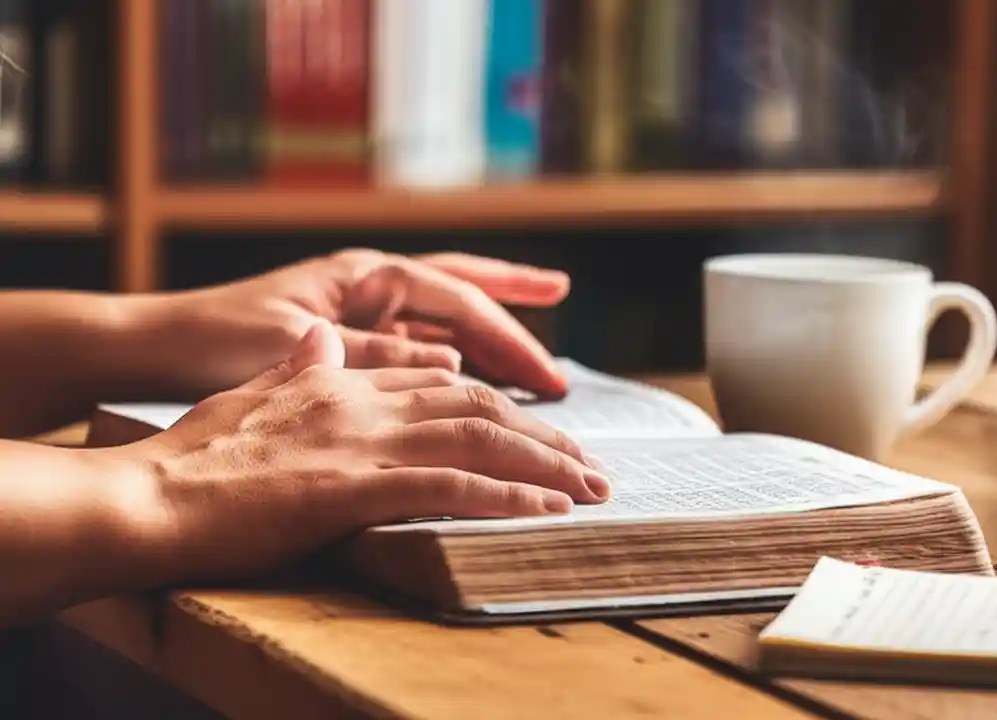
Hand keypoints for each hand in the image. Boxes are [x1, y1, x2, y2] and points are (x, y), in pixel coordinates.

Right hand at [119, 322, 607, 581]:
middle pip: (479, 406)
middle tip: (590, 463)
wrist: (144, 496)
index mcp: (343, 382)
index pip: (444, 382)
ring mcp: (362, 443)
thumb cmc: (188, 458)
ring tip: (593, 487)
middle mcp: (364, 403)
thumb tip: (320, 341)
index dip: (501, 404)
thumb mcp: (247, 397)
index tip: (538, 428)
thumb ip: (295, 370)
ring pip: (481, 440)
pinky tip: (549, 510)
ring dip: (547, 465)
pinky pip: (453, 488)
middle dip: (544, 434)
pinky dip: (510, 498)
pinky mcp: (353, 488)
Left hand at [142, 250, 570, 398]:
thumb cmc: (215, 338)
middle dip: (514, 300)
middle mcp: (369, 284)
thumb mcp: (294, 345)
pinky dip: (453, 360)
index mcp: (363, 275)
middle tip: (561, 320)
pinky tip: (473, 379)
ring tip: (534, 359)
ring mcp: (361, 310)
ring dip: (490, 334)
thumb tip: (453, 363)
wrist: (155, 346)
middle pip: (461, 288)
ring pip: (443, 317)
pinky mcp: (348, 341)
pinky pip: (417, 346)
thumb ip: (372, 355)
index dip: (509, 337)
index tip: (548, 379)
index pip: (457, 300)